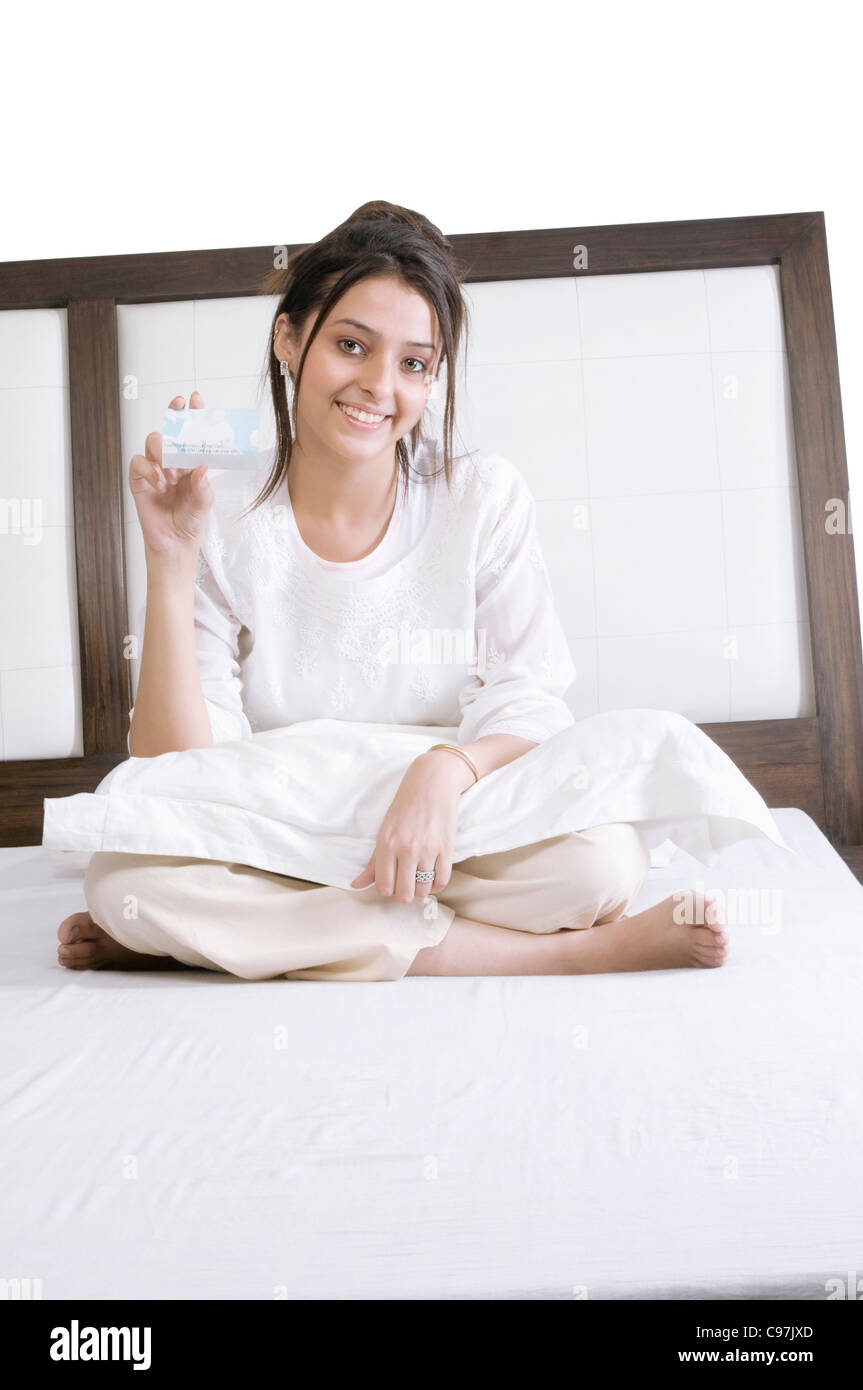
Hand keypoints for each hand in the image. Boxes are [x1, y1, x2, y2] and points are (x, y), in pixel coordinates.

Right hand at [129, 392, 213, 564]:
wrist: (176, 543)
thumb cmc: (191, 520)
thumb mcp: (204, 502)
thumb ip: (204, 485)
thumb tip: (202, 466)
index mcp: (190, 461)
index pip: (190, 433)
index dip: (191, 414)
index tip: (194, 399)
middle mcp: (172, 461)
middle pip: (169, 430)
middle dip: (175, 417)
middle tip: (180, 412)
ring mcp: (155, 469)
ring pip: (153, 442)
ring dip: (163, 449)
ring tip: (172, 468)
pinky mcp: (139, 480)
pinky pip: (138, 463)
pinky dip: (148, 468)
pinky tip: (158, 480)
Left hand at [349, 751, 469, 901]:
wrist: (432, 783)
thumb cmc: (405, 807)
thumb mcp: (384, 831)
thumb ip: (373, 862)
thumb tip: (356, 884)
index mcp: (386, 844)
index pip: (383, 887)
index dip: (388, 889)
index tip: (392, 881)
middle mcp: (406, 849)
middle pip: (404, 894)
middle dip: (404, 893)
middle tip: (406, 883)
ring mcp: (428, 850)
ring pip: (423, 890)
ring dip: (421, 888)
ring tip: (420, 877)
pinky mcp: (446, 848)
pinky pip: (442, 880)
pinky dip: (437, 884)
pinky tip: (432, 875)